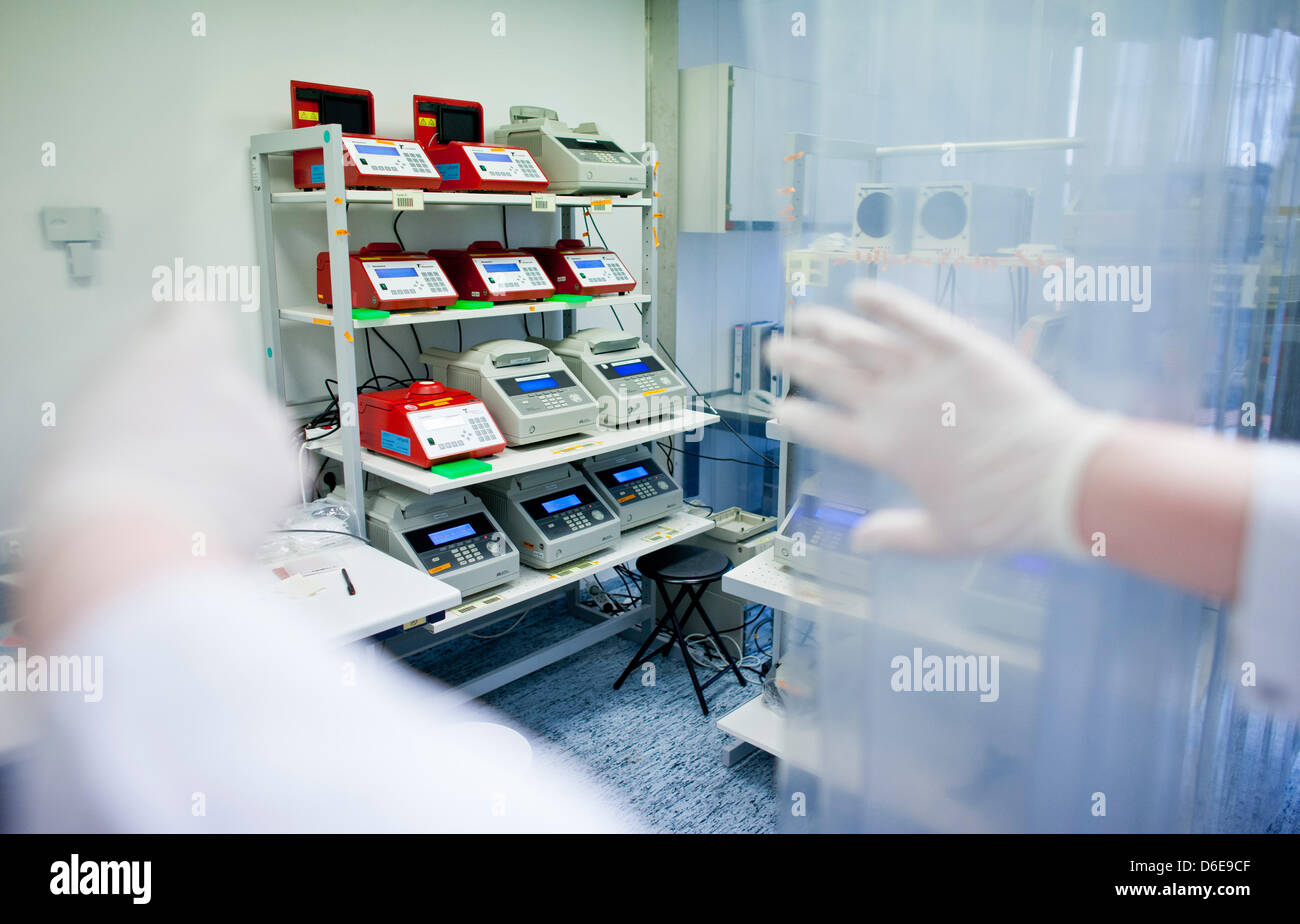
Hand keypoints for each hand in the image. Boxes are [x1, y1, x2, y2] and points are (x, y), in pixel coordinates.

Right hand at [767, 281, 1114, 555]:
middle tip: (775, 349)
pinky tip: (861, 292)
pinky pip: (914, 319)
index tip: (782, 410)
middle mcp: (895, 407)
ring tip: (803, 317)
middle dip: (799, 361)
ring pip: (862, 342)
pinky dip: (885, 303)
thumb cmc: (1005, 514)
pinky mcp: (961, 348)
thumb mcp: (946, 536)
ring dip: (828, 328)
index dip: (799, 418)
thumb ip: (898, 535)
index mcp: (885, 450)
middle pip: (832, 377)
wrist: (1060, 481)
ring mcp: (925, 374)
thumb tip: (859, 540)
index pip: (825, 428)